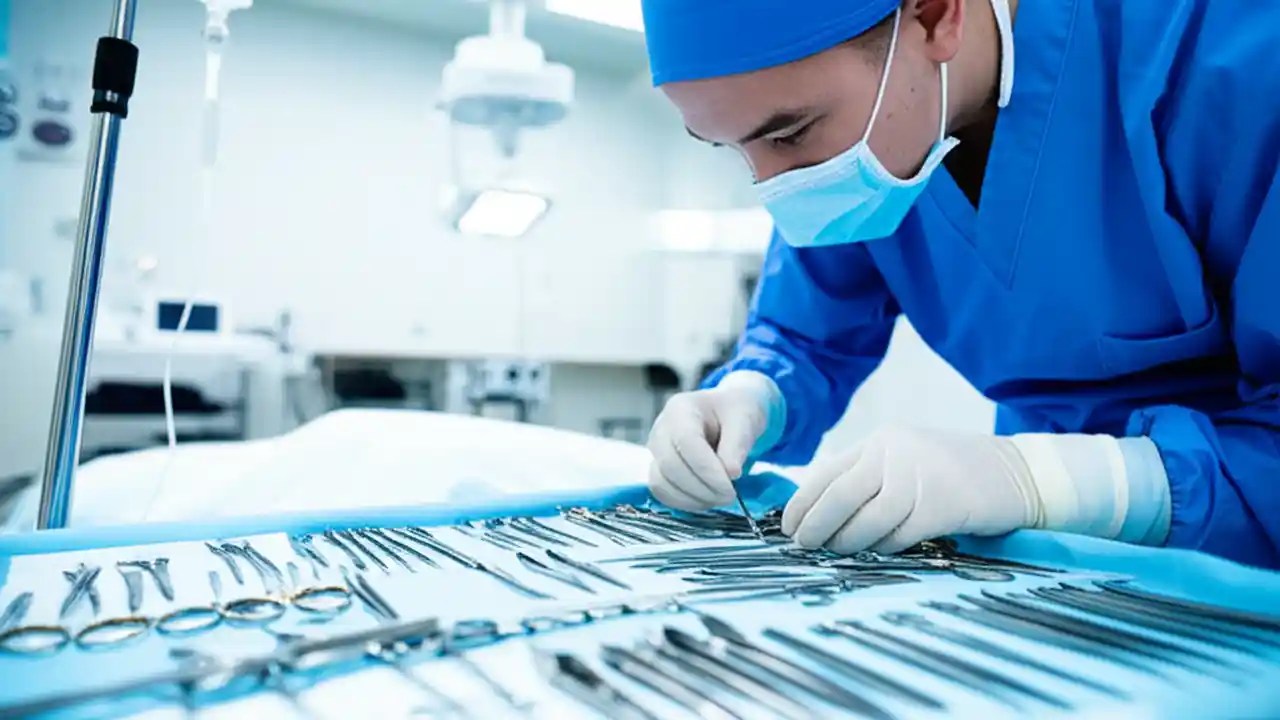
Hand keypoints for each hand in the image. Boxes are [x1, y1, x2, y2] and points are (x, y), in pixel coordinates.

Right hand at [647, 372, 780, 510]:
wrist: (728, 414)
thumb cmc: (735, 412)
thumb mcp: (745, 419)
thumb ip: (738, 445)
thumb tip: (730, 474)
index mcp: (681, 408)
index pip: (685, 442)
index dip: (706, 469)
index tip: (730, 487)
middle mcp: (661, 429)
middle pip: (670, 466)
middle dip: (702, 488)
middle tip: (730, 496)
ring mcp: (656, 451)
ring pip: (662, 484)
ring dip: (693, 499)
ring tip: (720, 497)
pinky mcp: (658, 470)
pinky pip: (663, 494)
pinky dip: (685, 503)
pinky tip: (708, 499)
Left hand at [781, 426, 1040, 554]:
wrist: (1018, 472)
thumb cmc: (956, 472)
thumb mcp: (907, 459)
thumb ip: (870, 476)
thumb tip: (823, 512)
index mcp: (881, 441)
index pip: (827, 471)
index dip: (803, 501)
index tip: (788, 525)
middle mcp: (893, 453)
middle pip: (839, 495)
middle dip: (815, 524)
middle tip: (802, 545)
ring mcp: (917, 477)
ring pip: (865, 519)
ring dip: (846, 542)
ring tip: (835, 552)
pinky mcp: (939, 505)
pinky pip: (898, 535)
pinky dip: (884, 547)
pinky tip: (880, 550)